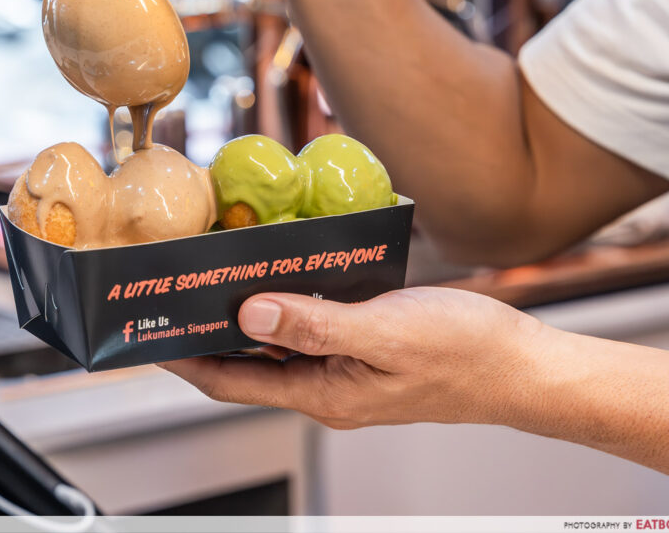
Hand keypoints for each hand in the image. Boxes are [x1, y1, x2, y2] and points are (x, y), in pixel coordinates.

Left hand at [160, 287, 548, 428]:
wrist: (521, 366)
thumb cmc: (465, 353)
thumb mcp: (385, 331)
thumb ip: (314, 325)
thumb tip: (248, 316)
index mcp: (324, 394)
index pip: (230, 381)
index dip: (183, 358)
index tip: (146, 332)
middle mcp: (325, 388)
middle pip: (245, 365)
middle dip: (204, 333)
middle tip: (171, 295)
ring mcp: (343, 371)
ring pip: (276, 346)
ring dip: (244, 315)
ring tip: (212, 278)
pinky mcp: (362, 351)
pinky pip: (308, 330)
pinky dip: (285, 305)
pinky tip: (280, 275)